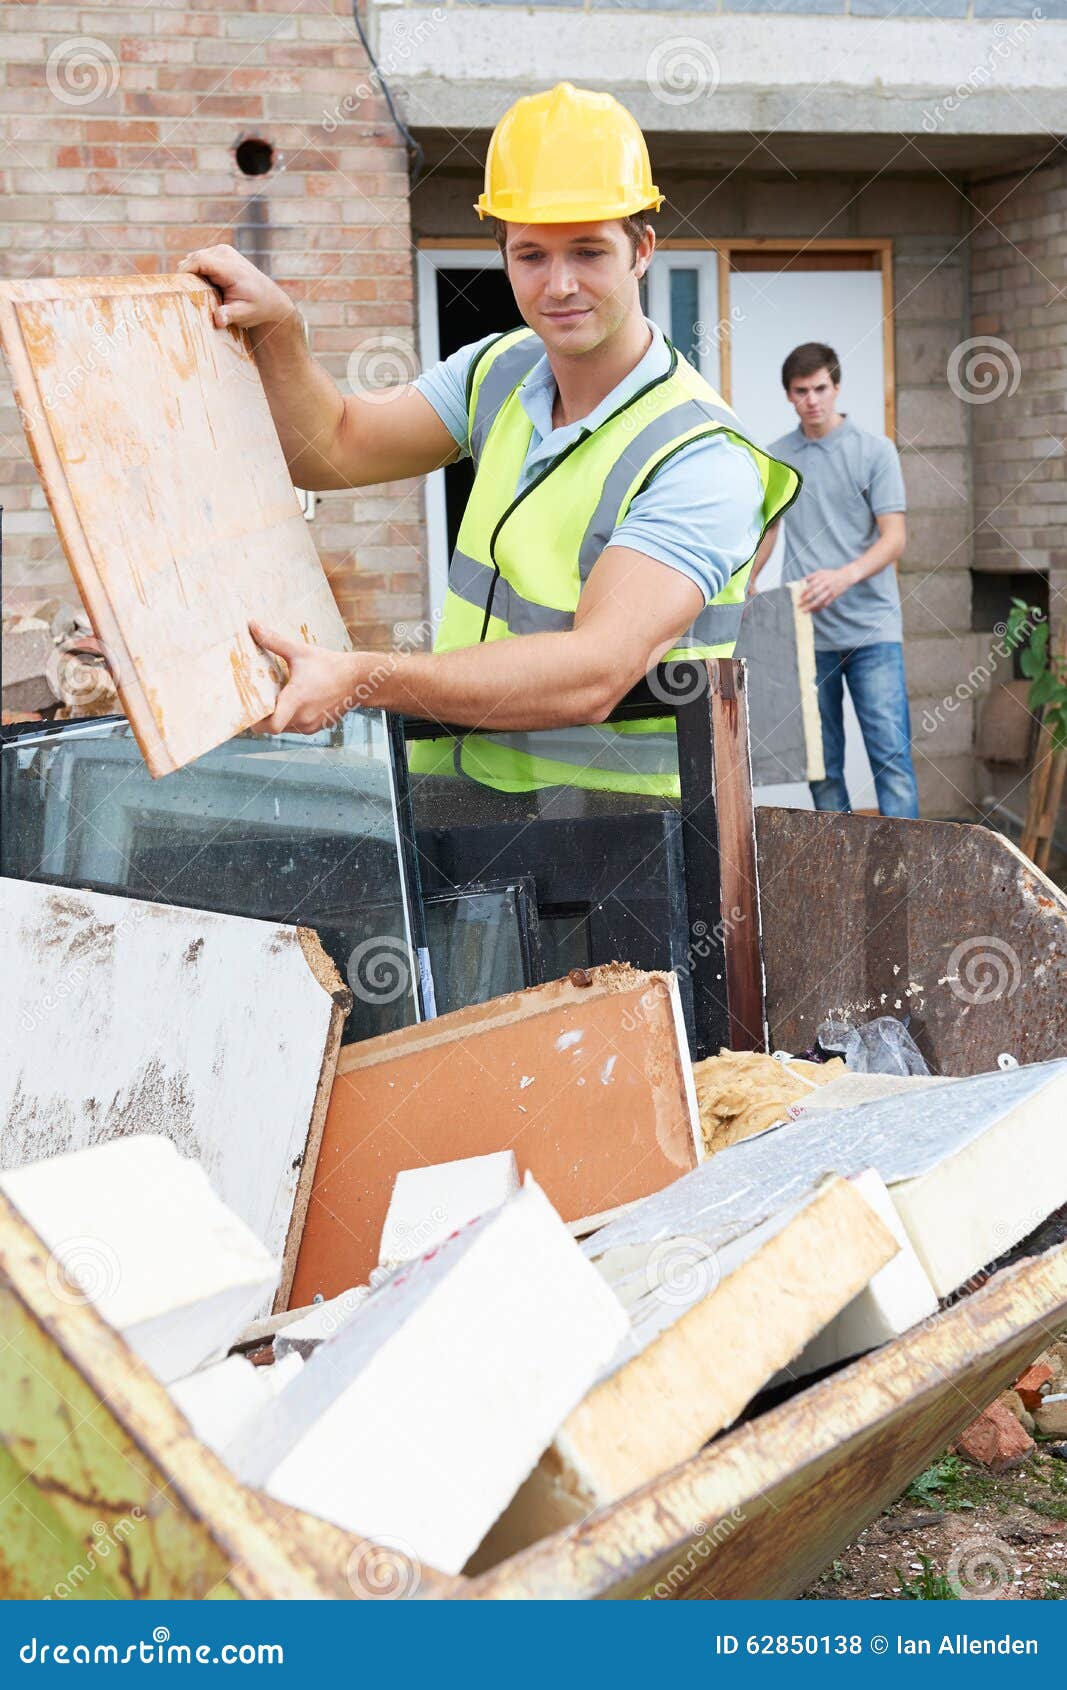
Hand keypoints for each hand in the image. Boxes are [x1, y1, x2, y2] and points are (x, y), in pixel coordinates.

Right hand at [177, 245, 295, 332]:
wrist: (271, 299)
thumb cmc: (257, 308)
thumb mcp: (244, 315)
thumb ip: (230, 315)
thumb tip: (218, 320)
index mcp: (231, 268)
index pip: (200, 261)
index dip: (184, 271)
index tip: (177, 287)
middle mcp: (225, 253)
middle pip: (193, 259)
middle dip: (187, 276)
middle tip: (187, 296)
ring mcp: (222, 250)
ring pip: (194, 259)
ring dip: (192, 274)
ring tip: (199, 293)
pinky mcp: (219, 252)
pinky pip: (199, 260)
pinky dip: (197, 272)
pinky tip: (205, 287)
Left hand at [249, 621, 361, 734]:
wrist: (358, 679)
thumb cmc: (330, 665)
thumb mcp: (300, 651)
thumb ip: (274, 641)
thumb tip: (253, 625)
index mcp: (296, 699)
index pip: (271, 725)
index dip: (257, 721)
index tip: (252, 709)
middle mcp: (303, 717)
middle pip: (273, 727)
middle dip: (265, 715)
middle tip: (261, 699)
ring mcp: (311, 725)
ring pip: (285, 728)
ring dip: (279, 716)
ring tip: (279, 697)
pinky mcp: (318, 727)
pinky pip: (297, 727)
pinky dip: (292, 717)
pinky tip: (296, 701)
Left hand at [798, 567, 852, 613]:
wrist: (846, 576)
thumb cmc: (831, 574)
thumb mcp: (821, 572)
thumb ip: (811, 576)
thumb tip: (800, 582)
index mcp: (821, 577)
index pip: (811, 585)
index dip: (804, 591)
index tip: (799, 597)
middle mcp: (826, 584)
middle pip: (815, 593)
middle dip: (806, 600)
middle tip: (799, 605)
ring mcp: (830, 590)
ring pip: (820, 600)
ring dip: (811, 606)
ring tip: (805, 611)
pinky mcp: (834, 596)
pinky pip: (826, 604)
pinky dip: (819, 608)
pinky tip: (814, 611)